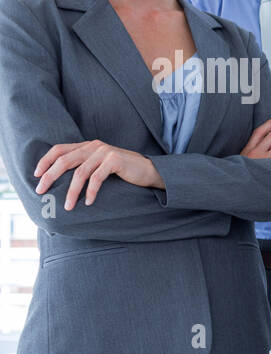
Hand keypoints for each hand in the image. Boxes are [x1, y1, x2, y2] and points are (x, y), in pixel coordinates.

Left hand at [34, 140, 162, 208]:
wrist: (151, 171)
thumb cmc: (125, 172)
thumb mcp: (101, 166)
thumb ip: (85, 166)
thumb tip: (62, 181)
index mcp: (88, 146)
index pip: (59, 149)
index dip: (45, 161)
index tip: (36, 175)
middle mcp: (94, 146)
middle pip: (64, 160)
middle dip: (50, 176)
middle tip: (41, 191)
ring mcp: (105, 152)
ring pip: (80, 172)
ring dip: (71, 191)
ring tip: (68, 206)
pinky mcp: (115, 160)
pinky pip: (97, 178)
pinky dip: (90, 192)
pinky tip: (88, 202)